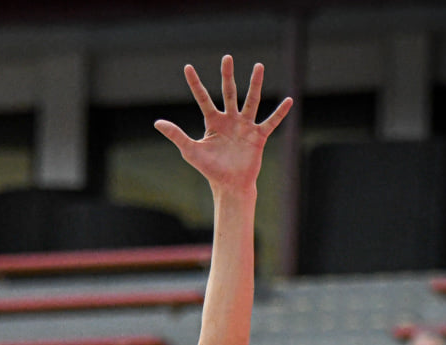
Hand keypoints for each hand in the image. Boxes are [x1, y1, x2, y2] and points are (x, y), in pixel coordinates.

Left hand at [154, 56, 292, 195]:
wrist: (229, 185)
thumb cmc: (209, 169)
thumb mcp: (190, 150)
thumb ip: (176, 135)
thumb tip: (157, 122)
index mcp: (213, 122)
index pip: (203, 98)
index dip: (195, 83)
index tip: (187, 67)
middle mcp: (230, 120)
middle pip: (228, 92)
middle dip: (227, 75)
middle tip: (226, 57)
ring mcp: (245, 126)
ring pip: (251, 101)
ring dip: (255, 84)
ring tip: (258, 66)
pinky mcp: (258, 136)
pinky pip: (270, 122)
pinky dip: (280, 113)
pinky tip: (288, 100)